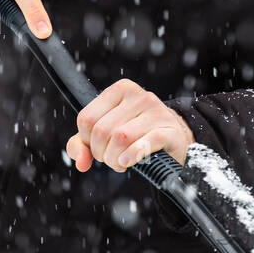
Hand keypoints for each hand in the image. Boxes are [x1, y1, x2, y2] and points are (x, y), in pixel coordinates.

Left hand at [66, 79, 194, 173]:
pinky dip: (131, 156)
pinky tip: (127, 162)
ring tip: (121, 162)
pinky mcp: (170, 130)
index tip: (98, 148)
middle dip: (101, 153)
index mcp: (120, 90)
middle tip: (111, 159)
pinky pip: (144, 143)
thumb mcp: (104, 134)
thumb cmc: (134, 135)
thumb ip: (82, 145)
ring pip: (120, 138)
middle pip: (102, 131)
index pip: (86, 118)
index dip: (87, 141)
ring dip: (115, 159)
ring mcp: (156, 111)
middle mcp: (139, 96)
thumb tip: (81, 162)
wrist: (172, 140)